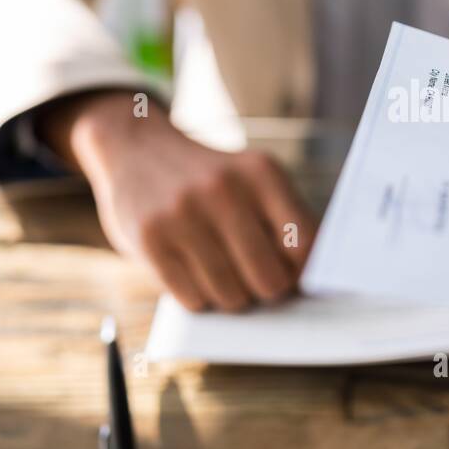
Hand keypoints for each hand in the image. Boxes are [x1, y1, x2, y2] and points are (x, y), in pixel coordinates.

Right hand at [38, 91, 314, 311]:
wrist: (138, 149)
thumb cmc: (212, 180)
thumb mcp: (254, 178)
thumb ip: (286, 221)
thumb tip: (311, 279)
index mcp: (262, 173)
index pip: (304, 246)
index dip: (302, 273)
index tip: (294, 277)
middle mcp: (223, 190)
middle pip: (270, 279)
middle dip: (268, 290)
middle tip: (258, 282)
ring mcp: (182, 215)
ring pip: (231, 296)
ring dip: (233, 297)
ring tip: (225, 276)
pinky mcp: (150, 240)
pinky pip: (193, 299)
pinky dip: (200, 297)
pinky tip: (196, 274)